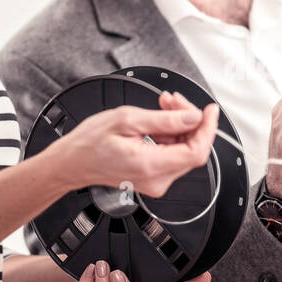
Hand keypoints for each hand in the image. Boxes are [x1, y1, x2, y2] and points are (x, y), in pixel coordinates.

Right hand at [47, 92, 219, 196]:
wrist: (72, 162)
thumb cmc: (90, 142)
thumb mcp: (127, 119)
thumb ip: (164, 119)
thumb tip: (193, 118)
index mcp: (150, 166)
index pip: (196, 151)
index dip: (208, 129)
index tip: (209, 110)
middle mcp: (157, 179)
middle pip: (192, 149)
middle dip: (189, 120)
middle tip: (173, 100)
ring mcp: (156, 181)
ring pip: (183, 150)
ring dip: (179, 125)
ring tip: (163, 105)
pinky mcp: (154, 178)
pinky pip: (172, 154)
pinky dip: (170, 134)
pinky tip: (158, 120)